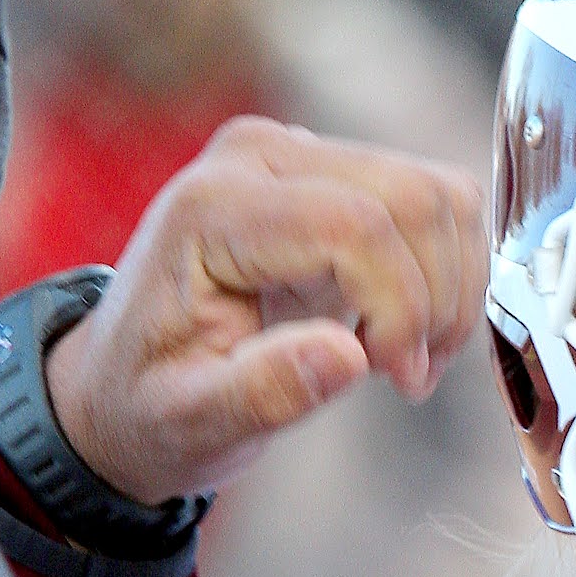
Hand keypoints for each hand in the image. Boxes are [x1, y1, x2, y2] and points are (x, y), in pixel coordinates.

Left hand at [42, 116, 485, 502]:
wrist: (122, 381)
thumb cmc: (149, 403)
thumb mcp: (189, 421)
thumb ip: (263, 391)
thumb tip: (347, 357)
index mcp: (213, 208)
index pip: (355, 226)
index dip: (402, 306)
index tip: (397, 378)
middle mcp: (259, 158)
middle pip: (411, 197)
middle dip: (436, 298)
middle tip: (413, 376)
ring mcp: (301, 155)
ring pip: (437, 195)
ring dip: (452, 285)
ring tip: (410, 358)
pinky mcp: (335, 172)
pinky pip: (433, 201)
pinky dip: (448, 269)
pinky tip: (404, 327)